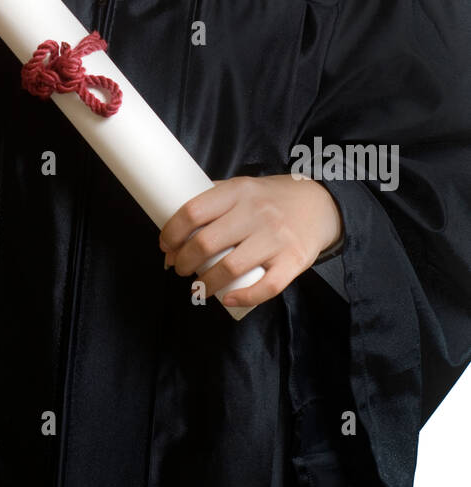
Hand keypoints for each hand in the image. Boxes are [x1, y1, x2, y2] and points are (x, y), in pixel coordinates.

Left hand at [158, 173, 344, 308]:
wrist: (321, 204)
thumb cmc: (271, 199)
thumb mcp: (243, 188)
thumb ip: (213, 201)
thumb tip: (175, 233)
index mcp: (238, 191)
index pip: (194, 212)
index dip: (172, 233)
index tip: (165, 245)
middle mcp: (257, 212)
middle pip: (207, 243)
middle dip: (184, 261)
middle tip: (179, 268)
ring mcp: (276, 237)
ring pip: (231, 268)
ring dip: (206, 283)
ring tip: (197, 286)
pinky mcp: (294, 260)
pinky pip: (266, 287)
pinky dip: (243, 297)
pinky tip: (226, 298)